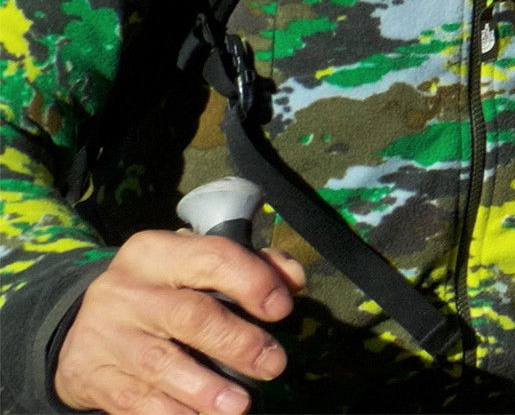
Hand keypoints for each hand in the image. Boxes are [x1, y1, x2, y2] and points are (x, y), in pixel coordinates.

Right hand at [53, 229, 305, 414]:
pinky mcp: (89, 375)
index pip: (211, 258)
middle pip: (189, 315)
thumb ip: (249, 266)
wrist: (82, 328)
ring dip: (205, 388)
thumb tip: (294, 279)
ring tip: (238, 405)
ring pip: (159, 363)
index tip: (281, 309)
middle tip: (273, 365)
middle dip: (237, 343)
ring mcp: (104, 334)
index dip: (252, 283)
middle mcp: (125, 290)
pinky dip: (168, 411)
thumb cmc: (159, 294)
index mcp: (155, 253)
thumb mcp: (192, 268)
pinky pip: (132, 399)